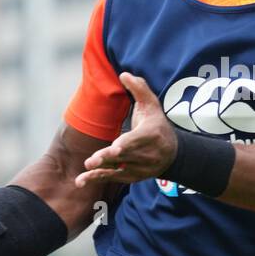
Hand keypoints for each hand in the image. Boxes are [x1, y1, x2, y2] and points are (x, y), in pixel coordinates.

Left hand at [75, 72, 176, 187]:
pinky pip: (113, 178)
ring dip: (100, 171)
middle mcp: (148, 154)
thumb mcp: (152, 104)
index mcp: (152, 134)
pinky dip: (97, 179)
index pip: (138, 140)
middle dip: (108, 158)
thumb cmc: (157, 124)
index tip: (116, 148)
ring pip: (118, 169)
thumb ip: (139, 88)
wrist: (173, 154)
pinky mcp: (133, 177)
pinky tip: (81, 180)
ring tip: (84, 170)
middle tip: (92, 161)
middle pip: (125, 156)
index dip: (127, 144)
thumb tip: (123, 74)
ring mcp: (141, 168)